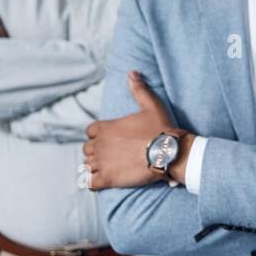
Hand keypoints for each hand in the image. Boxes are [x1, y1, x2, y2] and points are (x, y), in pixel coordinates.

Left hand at [83, 71, 178, 189]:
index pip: (90, 131)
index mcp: (106, 127)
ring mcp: (101, 162)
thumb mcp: (151, 106)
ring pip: (88, 164)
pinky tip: (100, 181)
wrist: (168, 153)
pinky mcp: (107, 178)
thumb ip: (139, 90)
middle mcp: (99, 144)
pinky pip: (89, 182)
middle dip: (96, 151)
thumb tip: (132, 73)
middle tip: (112, 155)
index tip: (109, 139)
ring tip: (109, 168)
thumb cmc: (160, 129)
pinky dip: (92, 182)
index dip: (98, 135)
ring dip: (95, 166)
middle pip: (87, 148)